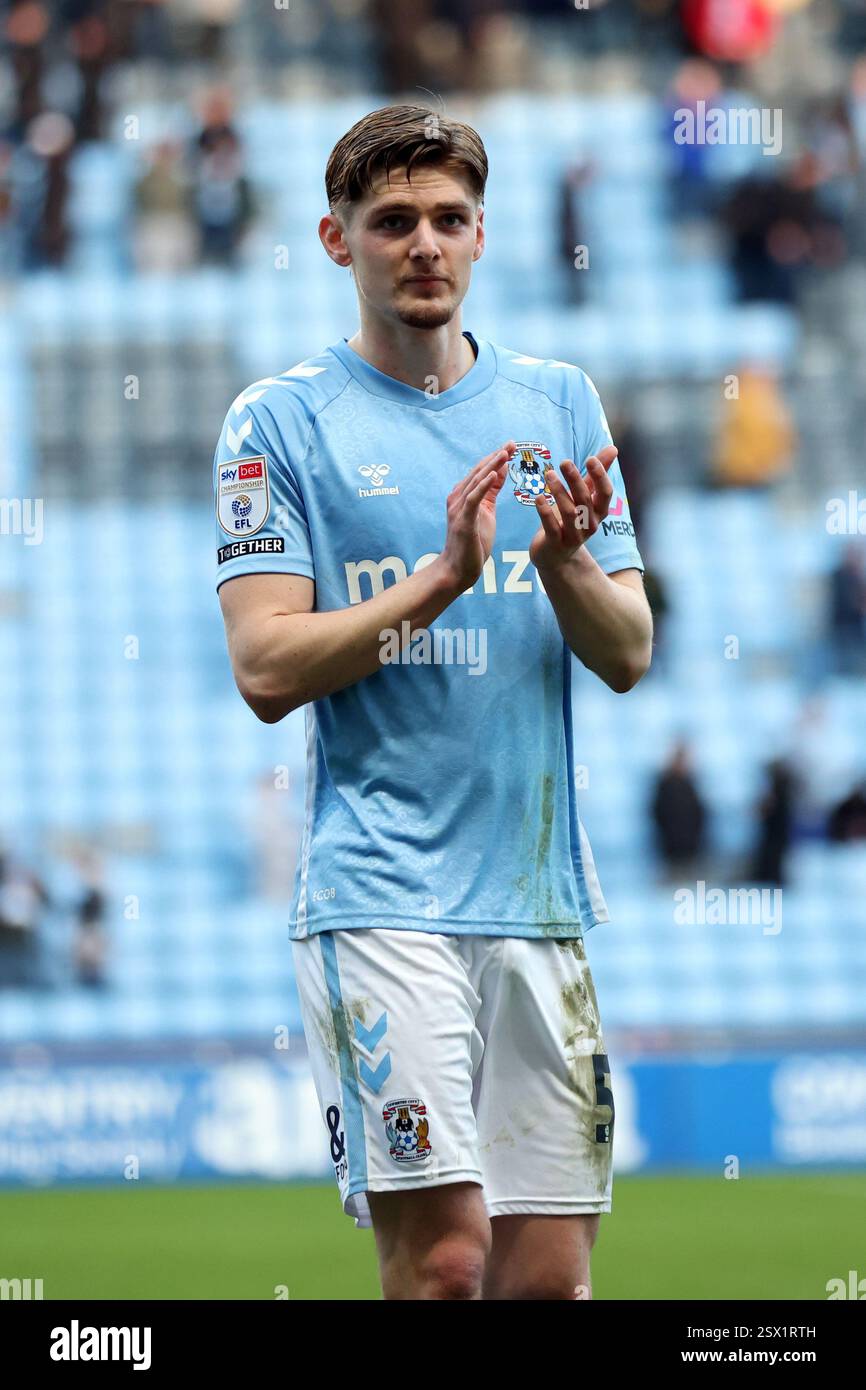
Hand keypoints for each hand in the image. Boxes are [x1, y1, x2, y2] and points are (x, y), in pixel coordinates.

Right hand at [438, 441, 516, 590]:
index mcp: (465, 495)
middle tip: (511, 443)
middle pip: (479, 471)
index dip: (496, 457)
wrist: (458, 569)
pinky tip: (493, 474)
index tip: (511, 445)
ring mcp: (459, 508)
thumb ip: (491, 492)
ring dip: (491, 466)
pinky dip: (483, 484)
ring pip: (476, 481)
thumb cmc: (473, 543)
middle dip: (496, 456)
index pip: (482, 471)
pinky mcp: (463, 520)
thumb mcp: (486, 512)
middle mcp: (458, 497)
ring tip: (505, 453)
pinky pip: (473, 498)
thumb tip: (500, 471)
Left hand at [529, 445, 616, 572]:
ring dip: (559, 492)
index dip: (601, 476)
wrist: (556, 555)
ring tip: (548, 474)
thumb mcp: (585, 496)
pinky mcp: (556, 544)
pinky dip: (545, 512)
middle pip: (585, 500)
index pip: (606, 493)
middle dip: (575, 480)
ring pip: (569, 512)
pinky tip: (538, 497)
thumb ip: (597, 474)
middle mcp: (590, 525)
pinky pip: (552, 527)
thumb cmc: (571, 520)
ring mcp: (574, 536)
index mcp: (599, 511)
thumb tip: (613, 448)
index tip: (590, 458)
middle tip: (564, 462)